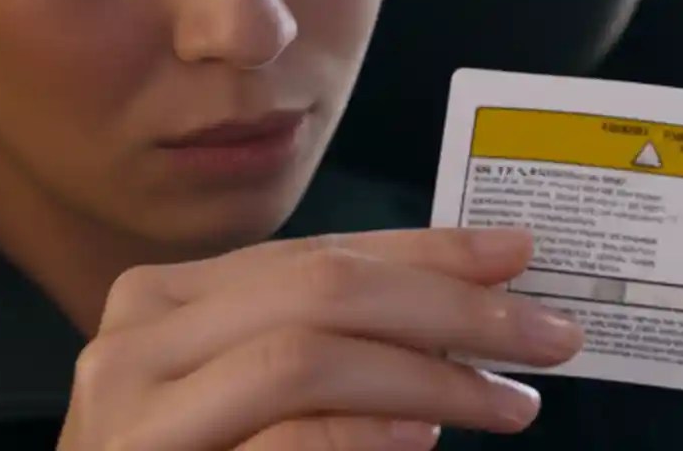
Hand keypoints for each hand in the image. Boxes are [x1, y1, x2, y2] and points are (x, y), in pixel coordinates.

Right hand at [56, 227, 584, 450]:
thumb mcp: (250, 386)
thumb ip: (328, 344)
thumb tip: (465, 313)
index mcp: (167, 299)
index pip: (317, 253)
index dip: (425, 251)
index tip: (516, 254)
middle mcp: (139, 336)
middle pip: (321, 289)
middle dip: (450, 306)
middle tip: (548, 334)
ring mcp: (134, 410)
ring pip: (304, 355)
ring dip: (428, 377)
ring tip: (508, 400)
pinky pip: (279, 438)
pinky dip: (361, 437)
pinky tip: (422, 440)